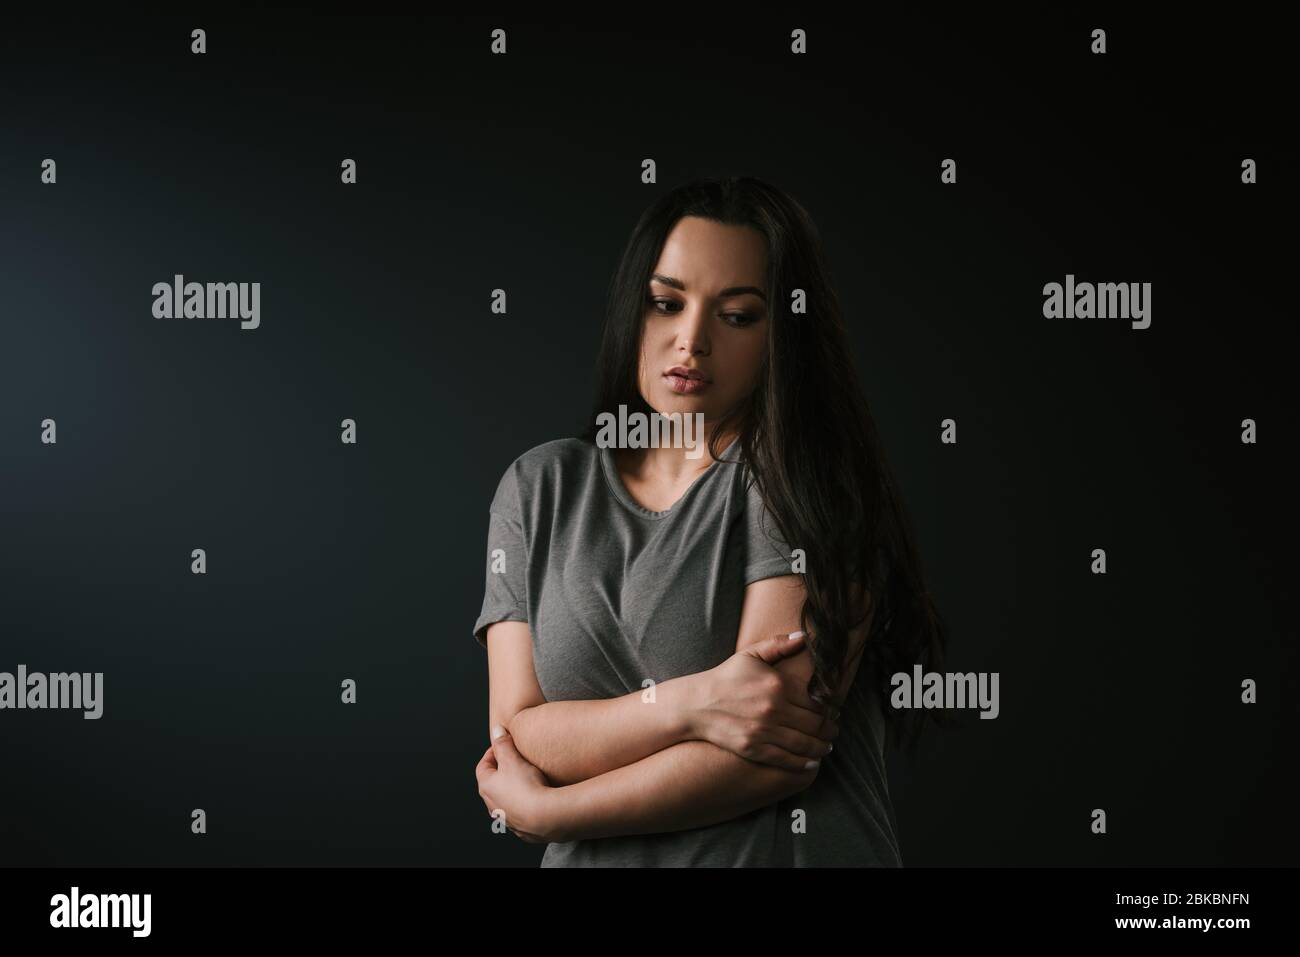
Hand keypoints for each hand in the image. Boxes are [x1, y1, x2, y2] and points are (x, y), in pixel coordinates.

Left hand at [475, 728, 558, 843]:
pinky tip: (536, 797)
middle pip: (493, 782)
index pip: (483, 766)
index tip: (504, 746)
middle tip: (516, 761)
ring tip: (528, 779)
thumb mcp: (512, 758)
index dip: (493, 753)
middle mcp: (491, 804)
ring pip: (505, 798)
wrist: (544, 816)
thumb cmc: (526, 786)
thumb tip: (496, 730)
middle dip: (503, 770)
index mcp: (486, 786)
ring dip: (513, 788)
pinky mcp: (520, 827)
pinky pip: (519, 811)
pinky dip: (524, 803)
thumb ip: (503, 743)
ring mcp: (505, 817)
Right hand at [686, 632, 839, 770]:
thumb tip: (804, 637)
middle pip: (815, 724)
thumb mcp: (751, 654)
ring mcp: (764, 731)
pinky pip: (787, 759)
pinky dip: (804, 762)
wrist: (697, 704)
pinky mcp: (754, 749)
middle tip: (834, 731)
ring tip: (827, 746)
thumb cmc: (726, 677)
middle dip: (830, 729)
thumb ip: (779, 644)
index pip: (816, 701)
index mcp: (778, 685)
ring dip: (822, 747)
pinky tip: (812, 761)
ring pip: (805, 744)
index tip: (834, 712)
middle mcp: (774, 709)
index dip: (830, 709)